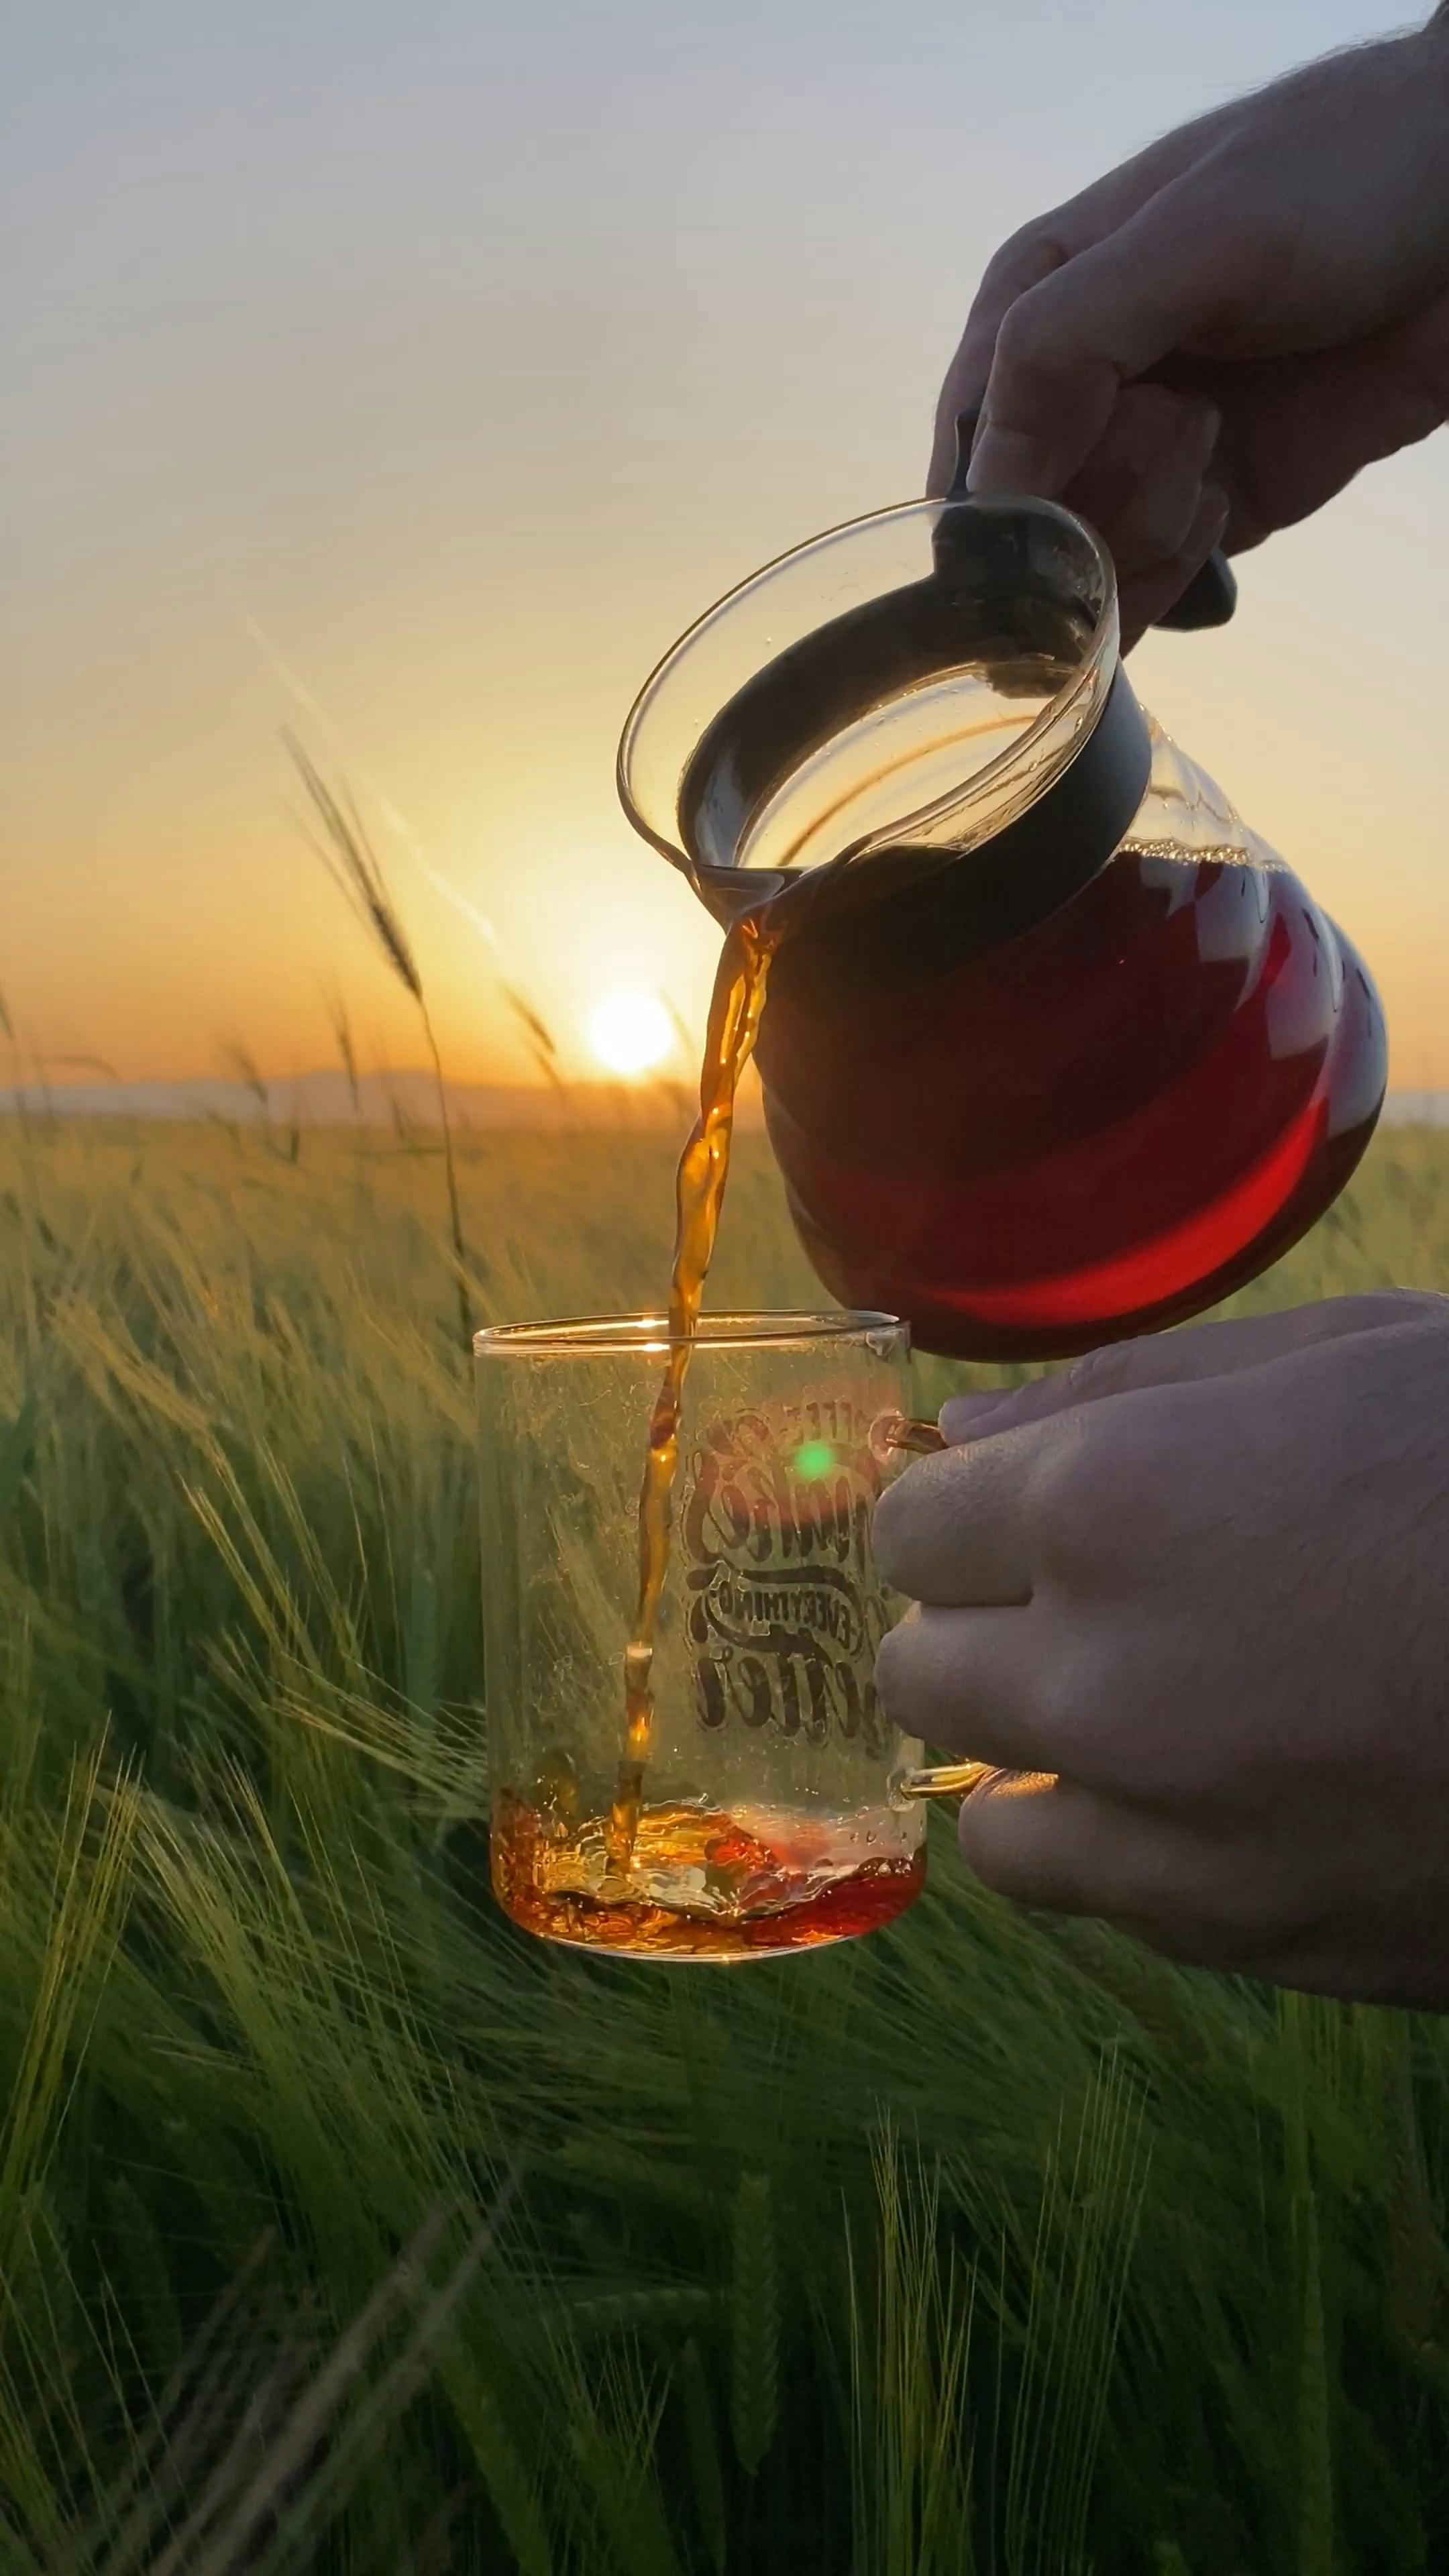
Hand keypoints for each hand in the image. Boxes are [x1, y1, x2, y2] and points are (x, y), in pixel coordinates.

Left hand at [873, 1292, 1448, 2005]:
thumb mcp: (1348, 1356)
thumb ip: (1128, 1392)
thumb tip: (965, 1443)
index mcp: (1113, 1505)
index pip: (911, 1530)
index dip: (957, 1516)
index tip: (1008, 1512)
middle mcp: (1106, 1683)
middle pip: (924, 1672)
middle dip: (977, 1626)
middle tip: (1079, 1598)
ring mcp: (1180, 1836)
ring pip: (997, 1826)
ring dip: (1039, 1759)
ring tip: (1146, 1711)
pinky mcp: (1264, 1944)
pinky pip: (1113, 1907)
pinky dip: (1133, 1851)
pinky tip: (1226, 1793)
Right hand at [928, 24, 1448, 647]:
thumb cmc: (1346, 177)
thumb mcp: (1193, 236)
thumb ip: (1067, 346)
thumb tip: (985, 488)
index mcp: (1035, 303)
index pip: (965, 443)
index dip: (1004, 497)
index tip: (1069, 495)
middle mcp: (1076, 387)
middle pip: (1023, 525)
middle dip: (1094, 509)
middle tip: (1188, 431)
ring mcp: (1141, 453)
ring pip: (1081, 568)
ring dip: (1145, 536)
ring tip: (1217, 455)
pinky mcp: (1208, 505)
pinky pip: (1144, 591)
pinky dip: (1172, 578)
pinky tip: (1222, 514)